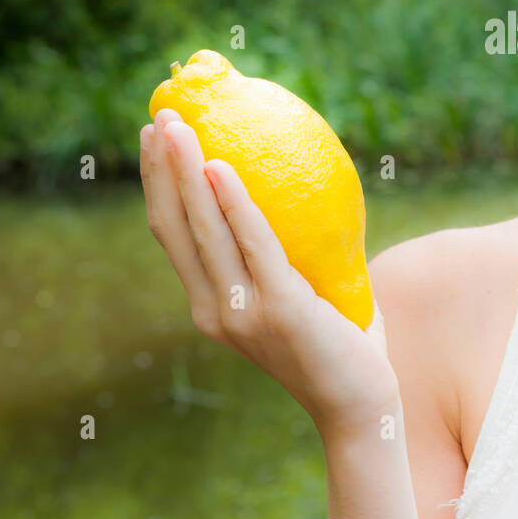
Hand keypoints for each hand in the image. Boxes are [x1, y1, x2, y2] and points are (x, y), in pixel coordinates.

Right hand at [140, 109, 399, 439]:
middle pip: (175, 226)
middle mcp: (215, 310)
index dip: (159, 187)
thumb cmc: (339, 344)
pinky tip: (220, 166)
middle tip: (161, 115)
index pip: (173, 237)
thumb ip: (288, 254)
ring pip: (202, 229)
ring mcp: (241, 312)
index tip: (157, 139)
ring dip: (184, 172)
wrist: (360, 403)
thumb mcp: (298, 294)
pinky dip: (233, 203)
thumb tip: (305, 186)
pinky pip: (253, 242)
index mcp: (212, 307)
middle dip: (162, 168)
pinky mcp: (278, 308)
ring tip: (179, 126)